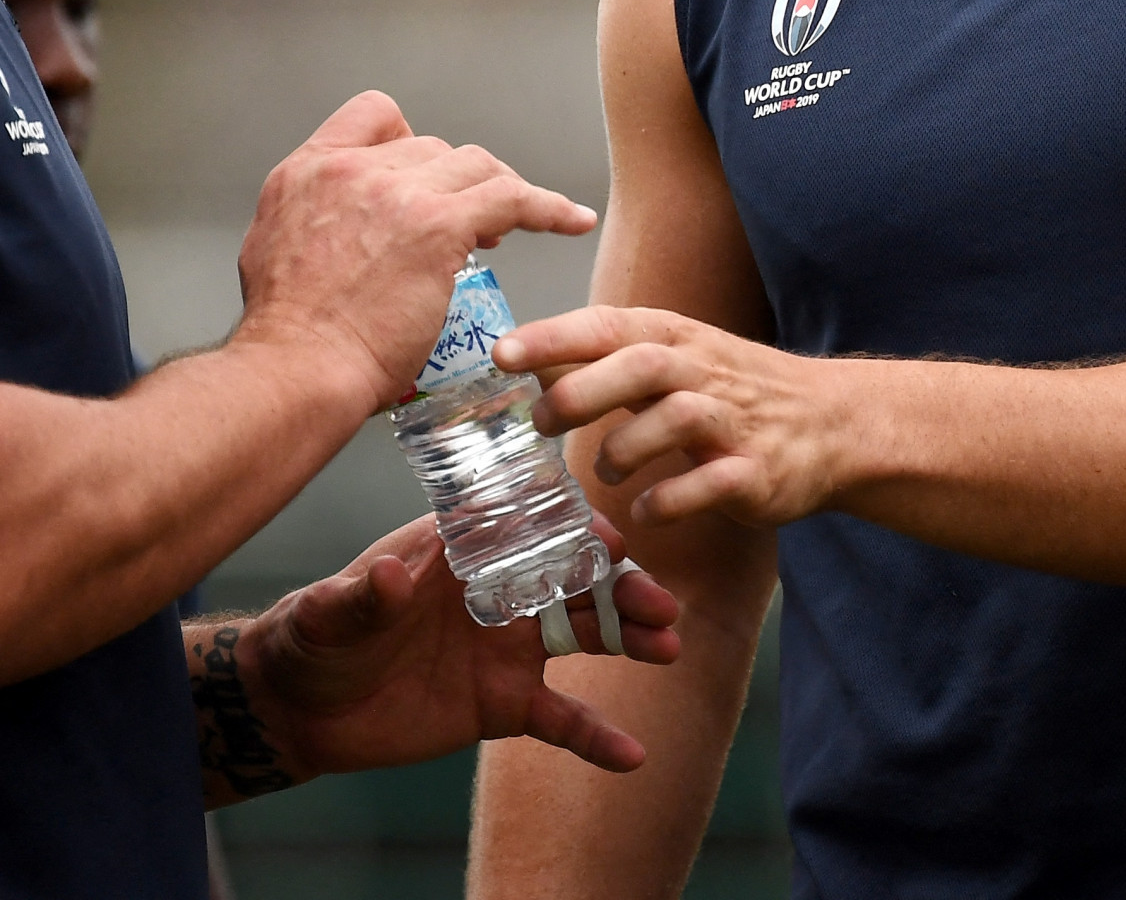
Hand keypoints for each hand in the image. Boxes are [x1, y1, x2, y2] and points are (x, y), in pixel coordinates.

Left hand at [200, 514, 680, 802]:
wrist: (301, 709)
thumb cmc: (315, 636)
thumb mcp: (329, 612)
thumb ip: (361, 596)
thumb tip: (386, 577)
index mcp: (466, 550)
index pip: (532, 526)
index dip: (575, 529)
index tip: (612, 541)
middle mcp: (501, 590)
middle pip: (575, 578)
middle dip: (622, 588)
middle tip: (661, 604)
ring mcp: (509, 645)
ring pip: (585, 634)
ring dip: (630, 638)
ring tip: (668, 647)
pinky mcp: (504, 703)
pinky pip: (561, 717)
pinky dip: (596, 734)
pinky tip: (632, 754)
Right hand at [234, 91, 598, 409]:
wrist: (294, 372)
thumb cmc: (286, 340)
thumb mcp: (268, 255)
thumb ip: (313, 223)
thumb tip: (343, 231)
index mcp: (307, 173)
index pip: (373, 115)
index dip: (407, 140)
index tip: (421, 176)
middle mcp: (352, 171)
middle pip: (432, 149)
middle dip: (453, 184)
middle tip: (467, 226)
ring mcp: (398, 194)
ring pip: (474, 166)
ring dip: (495, 192)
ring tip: (503, 229)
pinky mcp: (440, 225)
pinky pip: (514, 198)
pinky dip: (549, 209)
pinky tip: (573, 222)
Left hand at [495, 306, 847, 527]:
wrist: (832, 422)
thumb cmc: (735, 390)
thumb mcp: (676, 358)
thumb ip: (608, 359)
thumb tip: (528, 359)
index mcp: (677, 338)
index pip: (609, 324)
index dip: (554, 336)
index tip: (501, 353)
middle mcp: (704, 371)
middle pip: (640, 364)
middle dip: (583, 391)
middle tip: (541, 421)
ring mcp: (734, 421)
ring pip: (677, 419)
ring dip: (627, 448)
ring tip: (605, 471)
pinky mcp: (757, 470)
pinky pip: (710, 484)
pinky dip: (671, 501)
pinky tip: (649, 511)